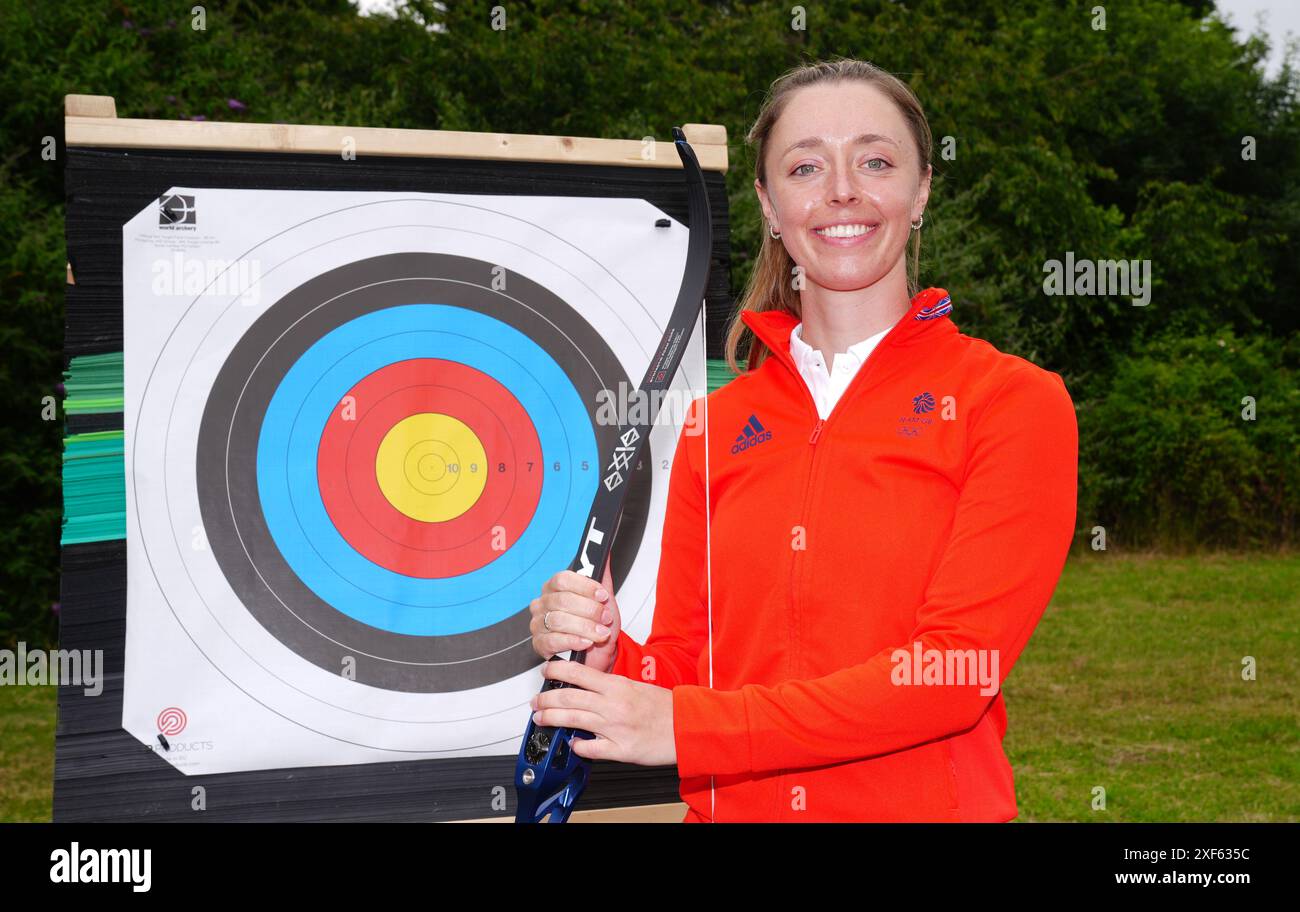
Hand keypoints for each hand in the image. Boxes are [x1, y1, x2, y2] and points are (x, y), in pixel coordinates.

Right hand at [528, 562, 619, 673]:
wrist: (599, 654)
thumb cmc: (598, 625)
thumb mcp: (605, 600)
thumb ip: (602, 576)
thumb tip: (606, 553)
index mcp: (555, 587)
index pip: (563, 579)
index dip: (584, 586)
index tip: (602, 595)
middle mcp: (543, 603)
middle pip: (563, 600)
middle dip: (589, 610)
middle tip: (605, 618)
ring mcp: (538, 623)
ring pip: (559, 620)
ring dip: (585, 628)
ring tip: (600, 633)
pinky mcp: (539, 644)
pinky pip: (553, 640)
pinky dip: (574, 641)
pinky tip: (586, 643)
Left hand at [531, 660, 675, 765]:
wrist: (687, 726)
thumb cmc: (664, 708)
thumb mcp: (635, 687)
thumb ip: (610, 687)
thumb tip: (584, 687)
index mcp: (618, 686)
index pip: (579, 672)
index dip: (556, 670)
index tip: (546, 671)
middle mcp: (613, 705)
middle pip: (569, 697)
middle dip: (546, 698)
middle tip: (536, 701)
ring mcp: (615, 728)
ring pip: (573, 720)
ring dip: (552, 719)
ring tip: (542, 718)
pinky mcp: (620, 750)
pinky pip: (591, 749)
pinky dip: (578, 746)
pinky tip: (572, 744)